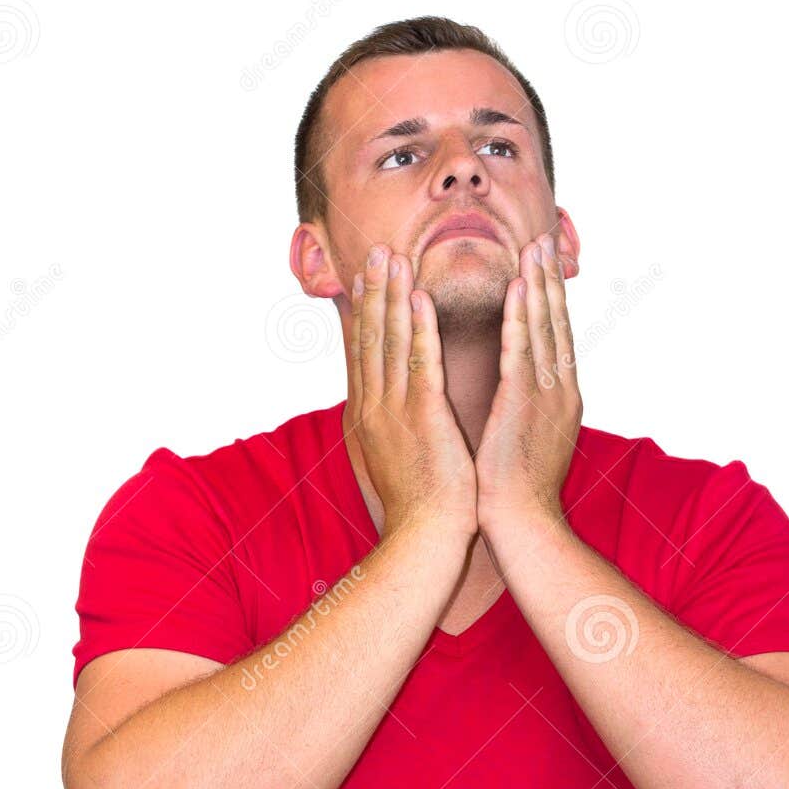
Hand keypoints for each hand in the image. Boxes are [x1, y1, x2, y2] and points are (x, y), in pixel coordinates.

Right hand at [348, 243, 477, 541]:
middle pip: (371, 338)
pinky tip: (419, 298)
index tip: (364, 278)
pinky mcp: (422, 419)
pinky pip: (419, 364)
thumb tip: (386, 415)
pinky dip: (419, 329)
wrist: (424, 539)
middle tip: (375, 250)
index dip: (364, 313)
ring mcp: (395, 412)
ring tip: (393, 257)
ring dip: (392, 296)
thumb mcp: (393, 460)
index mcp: (369, 416)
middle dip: (373, 291)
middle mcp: (375, 408)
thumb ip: (390, 429)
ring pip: (391, 342)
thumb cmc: (418, 507)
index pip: (363, 354)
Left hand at [475, 230, 581, 538]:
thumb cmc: (516, 493)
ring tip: (533, 248)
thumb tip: (524, 396)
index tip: (543, 267)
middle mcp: (561, 392)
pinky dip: (523, 318)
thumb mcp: (531, 443)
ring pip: (545, 330)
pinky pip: (523, 352)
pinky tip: (519, 289)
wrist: (522, 526)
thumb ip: (530, 411)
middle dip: (549, 281)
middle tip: (542, 239)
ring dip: (539, 286)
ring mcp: (547, 398)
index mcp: (561, 400)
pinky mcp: (526, 406)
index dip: (551, 301)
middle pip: (557, 325)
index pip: (557, 339)